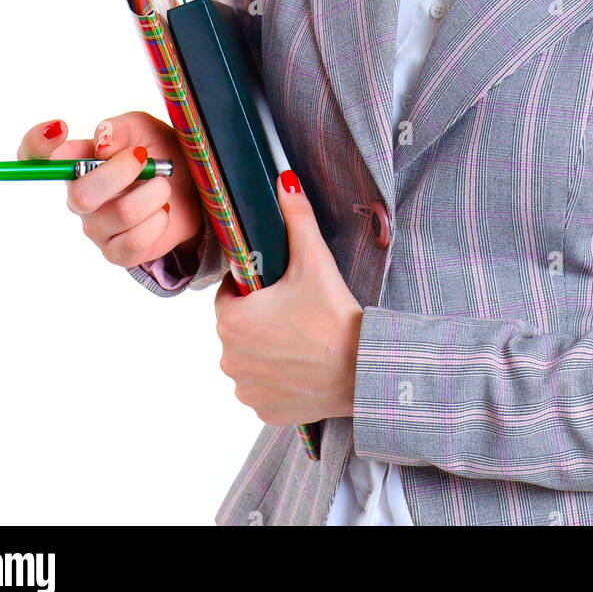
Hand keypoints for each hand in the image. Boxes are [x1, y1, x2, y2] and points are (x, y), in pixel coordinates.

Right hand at [17, 112, 203, 267]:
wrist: (191, 188)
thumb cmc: (161, 153)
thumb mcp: (144, 128)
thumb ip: (119, 129)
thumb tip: (101, 144)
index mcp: (78, 162)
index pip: (34, 156)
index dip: (36, 143)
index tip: (61, 127)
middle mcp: (80, 196)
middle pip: (81, 195)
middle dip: (120, 172)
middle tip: (144, 158)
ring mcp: (97, 226)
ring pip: (121, 214)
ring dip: (153, 193)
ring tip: (162, 184)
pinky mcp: (118, 252)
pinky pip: (134, 242)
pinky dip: (158, 221)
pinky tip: (162, 211)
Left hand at [214, 172, 363, 425]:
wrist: (363, 370)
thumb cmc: (334, 314)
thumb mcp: (314, 259)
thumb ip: (296, 217)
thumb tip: (284, 180)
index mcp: (231, 319)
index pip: (231, 294)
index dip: (255, 287)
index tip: (283, 286)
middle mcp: (229, 357)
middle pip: (239, 326)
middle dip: (261, 317)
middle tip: (298, 311)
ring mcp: (246, 388)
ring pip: (249, 357)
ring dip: (267, 348)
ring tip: (302, 338)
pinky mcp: (265, 411)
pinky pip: (263, 387)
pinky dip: (277, 378)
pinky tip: (302, 366)